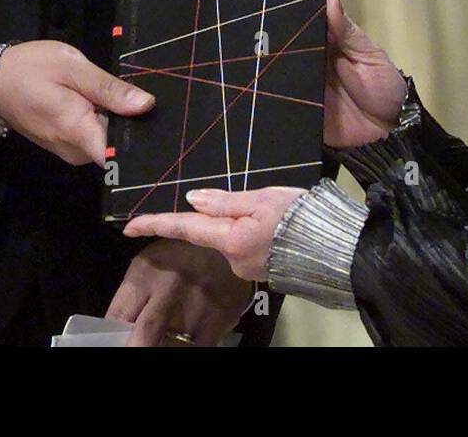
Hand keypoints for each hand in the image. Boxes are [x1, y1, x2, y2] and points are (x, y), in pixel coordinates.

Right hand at [0, 40, 153, 166]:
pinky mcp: (66, 143)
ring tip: (127, 96)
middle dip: (133, 125)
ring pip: (106, 141)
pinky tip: (107, 102)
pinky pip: (93, 137)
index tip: (160, 126)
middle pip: (117, 147)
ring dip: (117, 121)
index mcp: (78, 133)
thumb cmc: (31, 69)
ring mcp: (69, 150)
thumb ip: (110, 89)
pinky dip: (103, 122)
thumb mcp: (73, 68)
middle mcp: (75, 151)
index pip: (120, 157)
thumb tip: (147, 105)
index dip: (143, 143)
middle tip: (147, 99)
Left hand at [105, 238, 253, 346]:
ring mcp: (196, 306)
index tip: (114, 341)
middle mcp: (169, 288)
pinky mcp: (218, 319)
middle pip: (144, 337)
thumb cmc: (181, 253)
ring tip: (162, 340)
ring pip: (172, 347)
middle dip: (136, 347)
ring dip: (164, 346)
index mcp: (145, 272)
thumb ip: (132, 296)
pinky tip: (184, 342)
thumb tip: (116, 330)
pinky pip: (198, 348)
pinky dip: (188, 347)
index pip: (116, 317)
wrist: (225, 241)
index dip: (111, 337)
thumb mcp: (150, 264)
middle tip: (136, 346)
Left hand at [123, 187, 303, 282]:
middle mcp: (234, 259)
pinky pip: (248, 247)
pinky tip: (275, 225)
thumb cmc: (303, 218)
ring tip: (275, 208)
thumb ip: (226, 201)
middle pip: (211, 232)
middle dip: (219, 215)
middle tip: (251, 198)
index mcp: (230, 239)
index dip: (155, 224)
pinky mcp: (264, 270)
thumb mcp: (263, 198)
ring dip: (241, 222)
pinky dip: (253, 232)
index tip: (128, 226)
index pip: (184, 228)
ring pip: (231, 239)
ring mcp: (249, 268)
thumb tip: (192, 199)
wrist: (339, 249)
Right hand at [237, 0, 406, 148]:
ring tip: (222, 41)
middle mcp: (306, 56)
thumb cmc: (384, 87)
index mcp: (324, 37)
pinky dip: (256, 93)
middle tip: (224, 7)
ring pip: (267, 65)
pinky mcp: (295, 110)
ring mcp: (298, 83)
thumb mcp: (370, 57)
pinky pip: (272, 99)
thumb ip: (348, 33)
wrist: (391, 133)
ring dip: (247, 56)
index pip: (297, 9)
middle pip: (275, 35)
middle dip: (250, 19)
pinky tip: (235, 85)